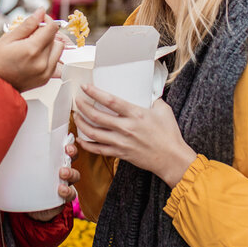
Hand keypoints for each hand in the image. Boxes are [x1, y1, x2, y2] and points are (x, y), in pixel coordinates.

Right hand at [0, 9, 66, 92]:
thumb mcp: (7, 38)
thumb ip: (27, 24)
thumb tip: (40, 12)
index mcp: (32, 50)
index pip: (52, 28)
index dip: (47, 20)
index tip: (39, 20)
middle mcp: (42, 62)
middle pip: (55, 38)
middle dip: (45, 32)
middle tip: (29, 35)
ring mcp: (45, 72)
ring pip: (58, 49)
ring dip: (49, 44)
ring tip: (32, 46)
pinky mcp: (45, 79)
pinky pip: (54, 61)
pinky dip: (48, 56)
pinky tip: (33, 57)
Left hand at [27, 135, 80, 220]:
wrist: (30, 209)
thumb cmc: (26, 185)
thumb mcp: (21, 172)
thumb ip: (14, 162)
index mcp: (51, 160)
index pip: (62, 147)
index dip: (67, 142)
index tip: (64, 141)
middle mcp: (60, 169)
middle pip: (72, 158)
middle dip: (72, 153)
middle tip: (66, 152)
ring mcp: (64, 183)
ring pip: (75, 175)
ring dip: (71, 172)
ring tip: (62, 173)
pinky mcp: (64, 197)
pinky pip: (71, 193)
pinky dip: (68, 191)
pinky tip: (61, 191)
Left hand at [74, 84, 196, 186]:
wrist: (171, 159)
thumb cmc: (169, 134)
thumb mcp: (163, 110)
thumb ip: (153, 99)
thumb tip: (146, 93)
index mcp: (136, 114)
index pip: (110, 101)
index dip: (95, 93)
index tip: (85, 87)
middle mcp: (126, 128)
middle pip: (96, 117)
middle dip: (83, 107)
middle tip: (77, 101)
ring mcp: (121, 142)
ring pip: (93, 133)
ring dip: (81, 124)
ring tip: (76, 116)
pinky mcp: (120, 154)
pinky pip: (98, 149)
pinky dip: (86, 145)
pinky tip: (80, 139)